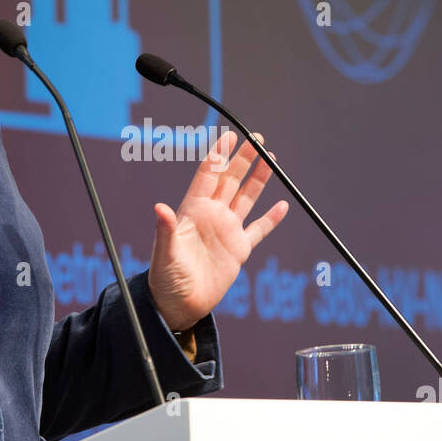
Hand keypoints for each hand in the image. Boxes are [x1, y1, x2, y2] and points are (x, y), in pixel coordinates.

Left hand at [148, 130, 288, 331]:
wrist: (178, 305)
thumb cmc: (164, 278)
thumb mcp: (164, 253)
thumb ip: (165, 230)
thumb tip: (159, 207)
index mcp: (192, 211)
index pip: (208, 175)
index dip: (218, 156)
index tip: (229, 136)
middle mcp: (211, 216)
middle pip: (231, 180)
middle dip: (244, 159)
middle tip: (258, 139)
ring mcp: (226, 231)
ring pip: (246, 198)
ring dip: (258, 180)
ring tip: (272, 160)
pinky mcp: (238, 250)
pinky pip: (258, 230)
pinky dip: (271, 219)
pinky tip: (282, 206)